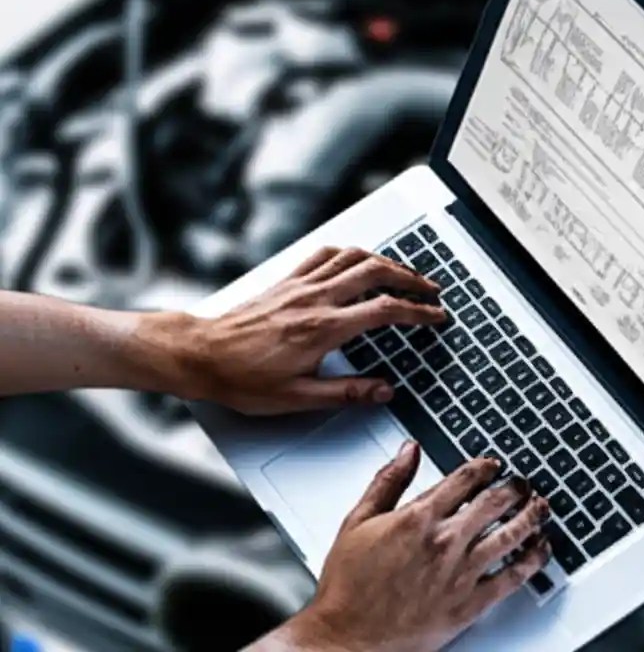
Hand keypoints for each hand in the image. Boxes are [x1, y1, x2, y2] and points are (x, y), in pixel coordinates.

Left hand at [152, 246, 444, 414]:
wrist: (199, 355)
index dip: (418, 312)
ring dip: (386, 261)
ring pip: (354, 257)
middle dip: (411, 278)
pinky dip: (350, 253)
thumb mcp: (298, 398)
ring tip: (405, 272)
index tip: (436, 316)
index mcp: (323, 329)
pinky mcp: (287, 281)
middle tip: (431, 290)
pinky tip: (358, 259)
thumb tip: (383, 390)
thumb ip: (347, 392)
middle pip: (376, 272)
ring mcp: (300, 286)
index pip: (385, 310)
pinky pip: (325, 254)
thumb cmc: (241, 377)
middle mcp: (315, 299)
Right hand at [258, 443, 552, 651]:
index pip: (465, 479)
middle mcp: (445, 542)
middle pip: (495, 502)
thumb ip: (388, 481)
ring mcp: (461, 573)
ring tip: (540, 507)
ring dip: (531, 516)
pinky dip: (533, 559)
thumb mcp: (358, 522)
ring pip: (511, 535)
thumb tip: (409, 450)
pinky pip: (513, 577)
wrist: (347, 638)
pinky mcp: (470, 604)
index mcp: (418, 518)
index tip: (493, 465)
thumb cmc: (348, 586)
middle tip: (523, 483)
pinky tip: (541, 549)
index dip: (485, 467)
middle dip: (515, 487)